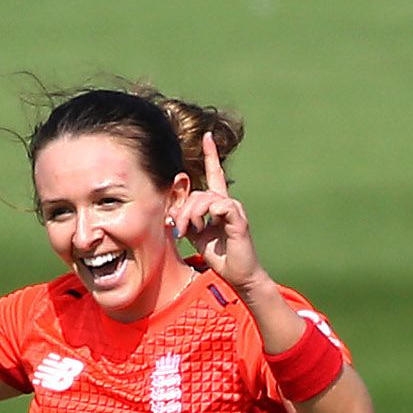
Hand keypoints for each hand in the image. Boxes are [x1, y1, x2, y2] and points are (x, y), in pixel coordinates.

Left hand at [172, 133, 265, 292]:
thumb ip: (187, 222)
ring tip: (189, 231)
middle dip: (183, 210)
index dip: (211, 155)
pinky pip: (220, 205)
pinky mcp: (239, 219)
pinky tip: (206, 225)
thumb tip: (173, 213)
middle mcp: (228, 203)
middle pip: (199, 193)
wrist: (238, 276)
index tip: (208, 137)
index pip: (215, 175)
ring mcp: (235, 210)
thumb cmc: (220, 257)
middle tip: (178, 229)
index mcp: (218, 205)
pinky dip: (208, 214)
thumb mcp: (197, 237)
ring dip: (191, 214)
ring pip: (206, 198)